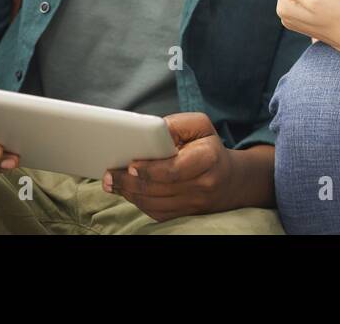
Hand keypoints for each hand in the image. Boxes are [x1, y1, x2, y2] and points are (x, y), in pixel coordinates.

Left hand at [105, 112, 245, 220]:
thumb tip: (149, 132)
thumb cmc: (209, 147)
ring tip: (111, 183)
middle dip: (128, 183)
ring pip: (154, 203)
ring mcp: (194, 204)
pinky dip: (138, 202)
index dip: (148, 170)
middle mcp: (203, 186)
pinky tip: (127, 192)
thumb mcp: (200, 125)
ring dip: (128, 194)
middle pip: (158, 189)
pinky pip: (156, 212)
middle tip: (108, 175)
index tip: (129, 165)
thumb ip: (174, 124)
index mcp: (207, 159)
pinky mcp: (186, 215)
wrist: (230, 179)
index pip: (172, 170)